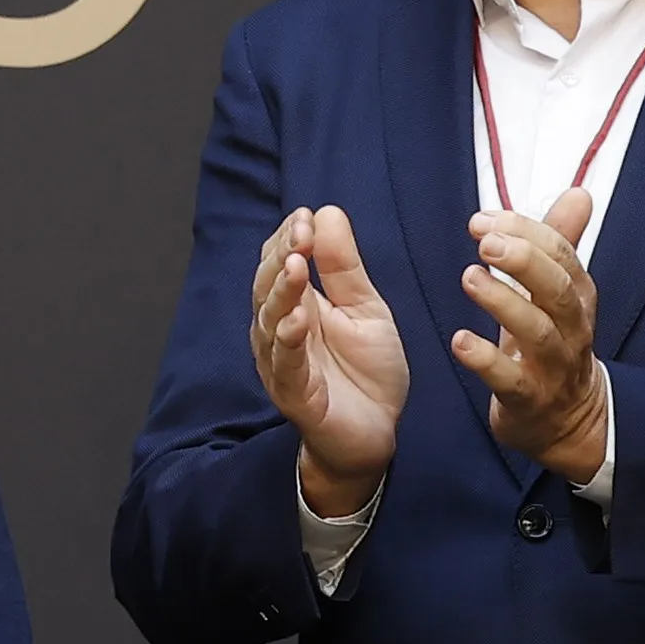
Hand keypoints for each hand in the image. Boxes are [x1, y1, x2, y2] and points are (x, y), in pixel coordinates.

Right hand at [251, 204, 408, 516]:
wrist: (376, 432)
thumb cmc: (366, 371)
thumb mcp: (365, 307)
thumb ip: (344, 266)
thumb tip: (326, 211)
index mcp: (297, 304)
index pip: (279, 261)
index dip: (290, 238)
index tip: (307, 216)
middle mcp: (280, 329)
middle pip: (268, 286)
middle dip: (282, 257)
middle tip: (300, 235)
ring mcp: (282, 362)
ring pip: (270, 321)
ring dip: (281, 293)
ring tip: (295, 266)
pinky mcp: (294, 394)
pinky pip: (285, 364)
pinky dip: (288, 341)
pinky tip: (297, 320)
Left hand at [455, 187, 610, 481]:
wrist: (568, 421)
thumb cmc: (553, 344)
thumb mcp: (558, 292)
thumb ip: (560, 242)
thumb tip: (579, 192)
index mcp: (576, 296)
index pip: (561, 255)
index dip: (526, 233)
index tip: (482, 218)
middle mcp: (572, 328)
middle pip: (557, 289)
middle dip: (525, 260)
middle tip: (483, 241)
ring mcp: (553, 366)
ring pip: (538, 332)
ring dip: (504, 302)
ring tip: (470, 278)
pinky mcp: (530, 399)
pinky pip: (511, 381)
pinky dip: (486, 361)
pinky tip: (461, 341)